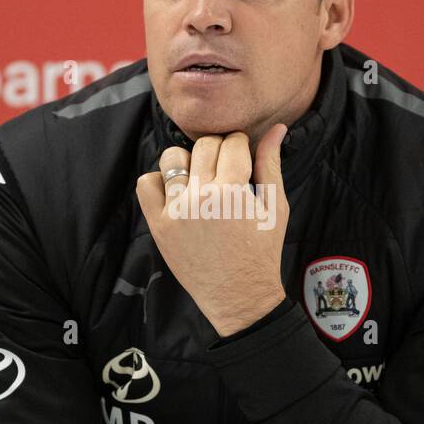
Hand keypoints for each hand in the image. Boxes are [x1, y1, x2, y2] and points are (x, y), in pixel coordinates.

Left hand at [136, 125, 289, 336]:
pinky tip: (178, 192)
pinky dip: (159, 181)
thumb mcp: (275, 207)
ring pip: (173, 158)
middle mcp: (202, 197)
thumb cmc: (261, 252)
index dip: (239, 146)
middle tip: (224, 170)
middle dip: (217, 151)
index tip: (241, 158)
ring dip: (188, 162)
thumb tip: (276, 127)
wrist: (238, 295)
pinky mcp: (158, 225)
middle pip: (203, 146)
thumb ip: (271, 164)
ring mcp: (176, 211)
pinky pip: (146, 184)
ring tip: (200, 180)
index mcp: (234, 191)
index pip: (231, 142)